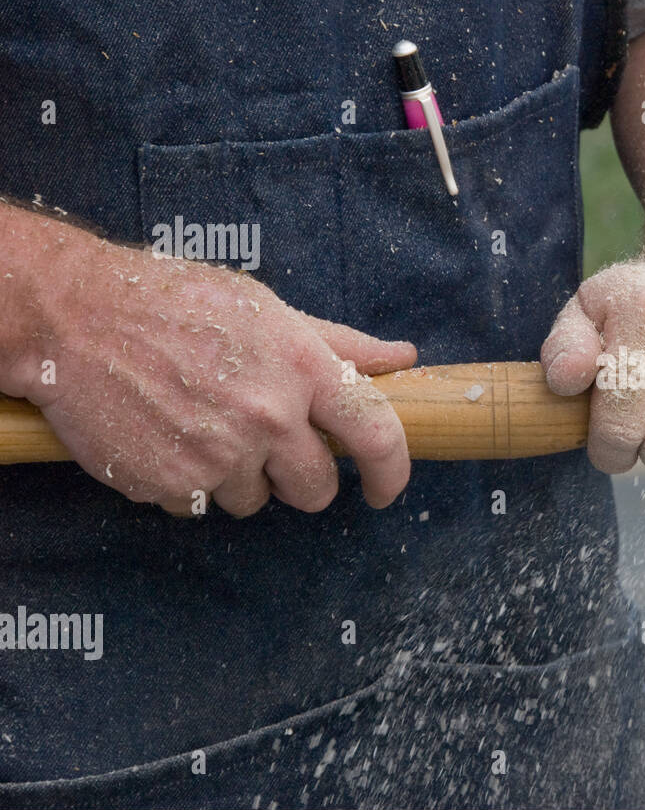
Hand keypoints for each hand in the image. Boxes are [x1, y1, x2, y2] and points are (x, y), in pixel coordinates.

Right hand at [3, 228, 415, 515]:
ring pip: (254, 501)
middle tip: (265, 444)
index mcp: (302, 366)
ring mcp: (219, 455)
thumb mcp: (267, 310)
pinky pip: (199, 506)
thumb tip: (403, 358)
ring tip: (201, 425)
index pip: (377, 434)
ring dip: (237, 478)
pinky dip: (187, 482)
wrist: (75, 317)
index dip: (391, 471)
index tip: (384, 489)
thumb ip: (339, 343)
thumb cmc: (176, 303)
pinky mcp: (171, 484)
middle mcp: (269, 416)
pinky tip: (167, 437)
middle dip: (299, 478)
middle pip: (316, 488)